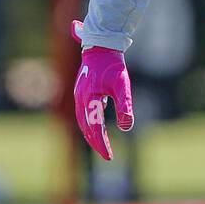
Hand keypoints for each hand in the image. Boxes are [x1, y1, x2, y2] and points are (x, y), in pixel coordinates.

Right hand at [71, 20, 133, 160]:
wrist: (101, 47)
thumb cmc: (113, 66)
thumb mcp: (123, 86)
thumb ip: (124, 106)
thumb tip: (125, 127)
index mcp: (89, 99)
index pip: (94, 128)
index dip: (102, 143)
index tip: (109, 156)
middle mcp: (80, 99)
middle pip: (85, 127)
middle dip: (96, 142)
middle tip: (107, 155)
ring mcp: (79, 96)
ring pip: (82, 121)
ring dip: (91, 135)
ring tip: (102, 146)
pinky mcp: (81, 93)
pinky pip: (83, 114)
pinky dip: (89, 124)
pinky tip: (97, 129)